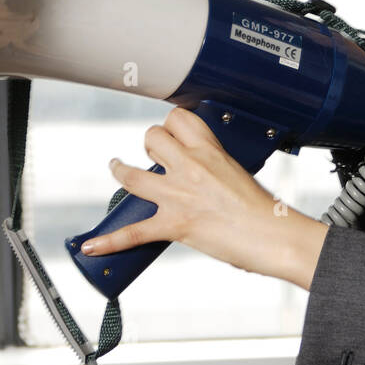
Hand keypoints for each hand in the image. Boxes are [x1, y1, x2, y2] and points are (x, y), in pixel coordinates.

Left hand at [79, 107, 328, 289]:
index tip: (170, 129)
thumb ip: (217, 165)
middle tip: (155, 155)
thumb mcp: (240, 172)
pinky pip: (133, 232)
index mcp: (210, 150)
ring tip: (117, 169)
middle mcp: (190, 167)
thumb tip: (207, 171)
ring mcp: (178, 195)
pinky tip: (92, 245)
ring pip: (132, 174)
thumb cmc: (265, 210)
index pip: (178, 119)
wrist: (273, 235)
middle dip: (150, 145)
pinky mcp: (173, 224)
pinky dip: (109, 241)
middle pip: (152, 138)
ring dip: (120, 172)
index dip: (170, 123)